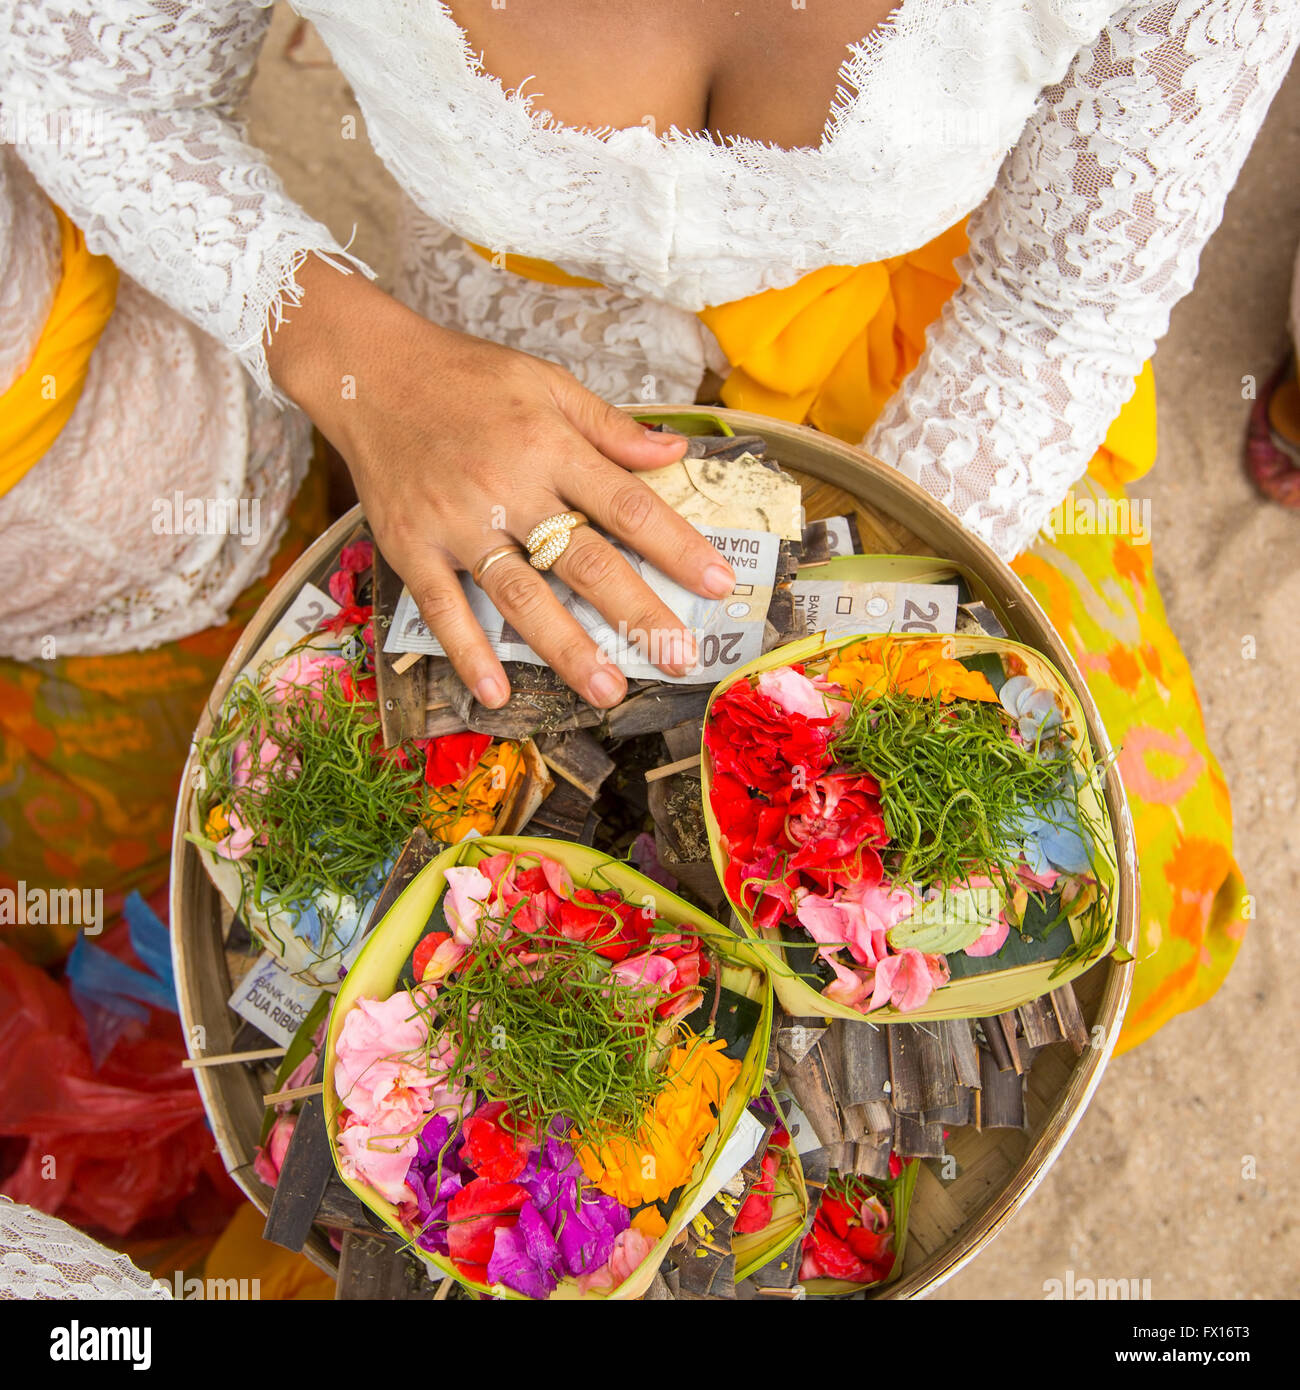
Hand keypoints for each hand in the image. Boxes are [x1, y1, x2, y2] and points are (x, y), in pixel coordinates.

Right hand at [267, 256, 734, 709]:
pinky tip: (496, 690)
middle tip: (678, 657)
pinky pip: (442, 607)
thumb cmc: (466, 375)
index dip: (677, 547)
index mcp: (549, 445)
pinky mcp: (411, 545)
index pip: (628, 505)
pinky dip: (467, 651)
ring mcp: (456, 523)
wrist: (368, 369)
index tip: (718, 585)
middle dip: (637, 613)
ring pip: (521, 596)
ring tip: (608, 689)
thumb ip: (611, 426)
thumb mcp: (547, 381)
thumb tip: (676, 455)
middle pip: (583, 561)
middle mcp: (507, 488)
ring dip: (567, 648)